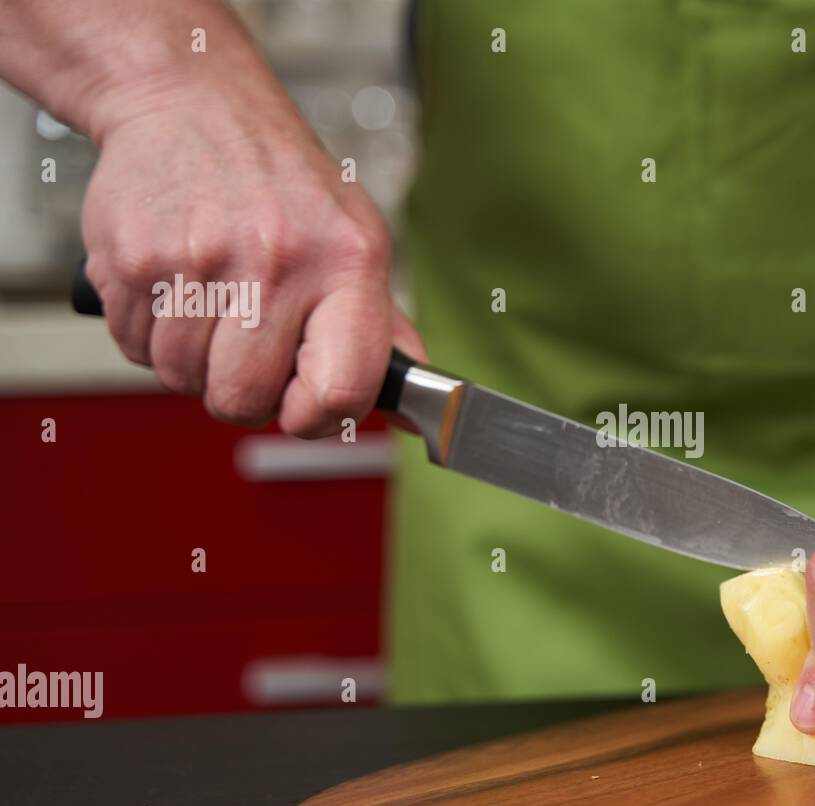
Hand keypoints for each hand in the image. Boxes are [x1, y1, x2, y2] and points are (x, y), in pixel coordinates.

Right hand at [80, 39, 424, 436]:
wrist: (193, 106)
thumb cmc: (283, 186)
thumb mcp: (357, 240)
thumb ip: (382, 328)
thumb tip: (411, 405)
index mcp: (347, 264)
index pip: (340, 390)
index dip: (317, 418)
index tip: (304, 407)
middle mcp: (275, 262)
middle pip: (243, 400)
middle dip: (244, 391)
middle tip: (248, 348)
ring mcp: (198, 262)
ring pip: (182, 380)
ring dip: (193, 361)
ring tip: (211, 305)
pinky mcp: (132, 260)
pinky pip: (133, 348)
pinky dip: (150, 334)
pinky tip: (176, 290)